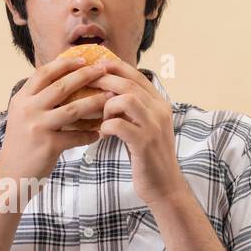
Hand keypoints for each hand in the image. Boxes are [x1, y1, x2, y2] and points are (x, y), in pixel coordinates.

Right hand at [0, 54, 109, 186]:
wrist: (10, 175)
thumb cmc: (20, 144)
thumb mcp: (21, 116)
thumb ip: (37, 99)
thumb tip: (62, 80)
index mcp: (21, 99)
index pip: (44, 73)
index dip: (64, 64)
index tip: (83, 59)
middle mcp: (28, 110)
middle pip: (62, 87)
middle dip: (85, 76)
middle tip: (102, 70)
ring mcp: (38, 127)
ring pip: (73, 109)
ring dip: (95, 102)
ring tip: (110, 98)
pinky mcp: (48, 146)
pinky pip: (76, 136)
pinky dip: (90, 134)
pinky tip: (100, 132)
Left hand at [93, 59, 188, 207]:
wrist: (164, 186)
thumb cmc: (147, 157)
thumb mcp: (144, 127)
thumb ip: (133, 110)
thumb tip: (108, 93)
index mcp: (160, 104)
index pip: (137, 76)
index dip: (116, 67)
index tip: (98, 64)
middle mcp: (160, 111)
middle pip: (129, 84)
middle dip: (104, 80)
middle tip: (86, 83)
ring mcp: (154, 126)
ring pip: (127, 99)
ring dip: (107, 105)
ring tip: (101, 116)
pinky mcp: (145, 143)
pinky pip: (119, 125)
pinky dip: (106, 126)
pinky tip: (103, 133)